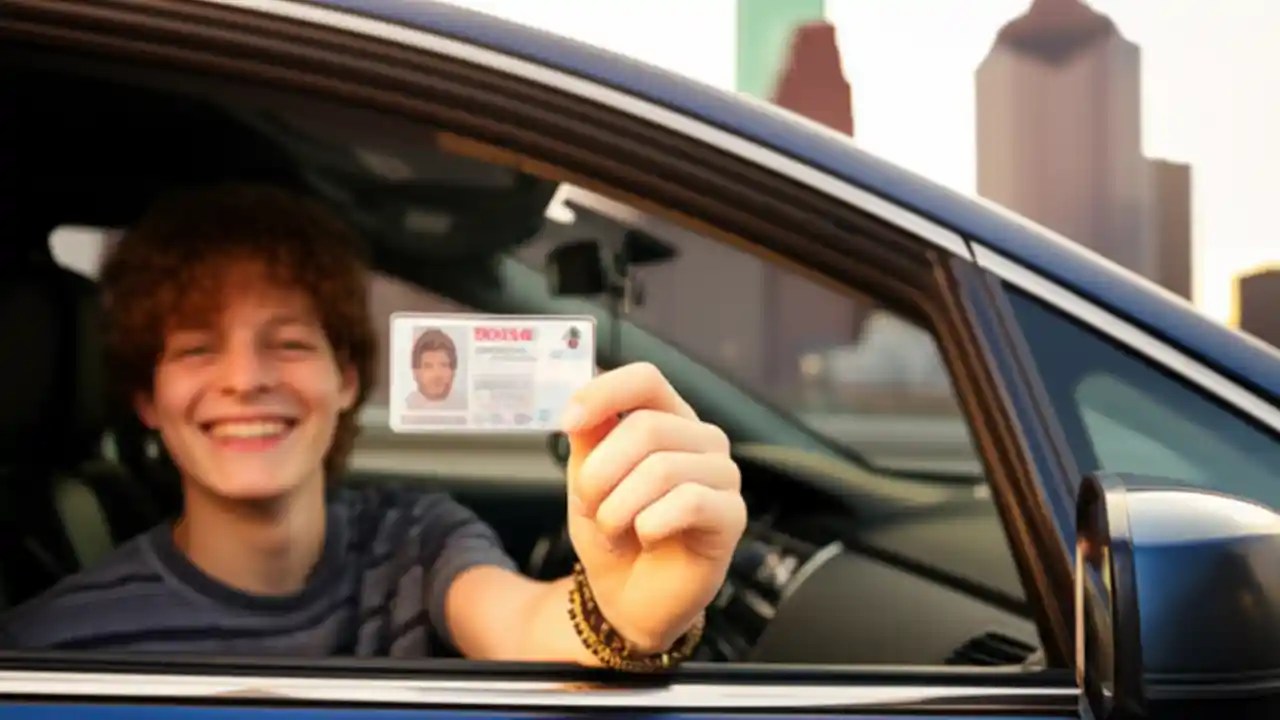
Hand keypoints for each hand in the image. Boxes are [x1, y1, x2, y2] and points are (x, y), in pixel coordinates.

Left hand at [561, 362, 746, 652]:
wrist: (625, 597)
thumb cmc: (613, 532)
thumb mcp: (586, 478)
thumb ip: (589, 437)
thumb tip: (583, 405)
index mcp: (668, 418)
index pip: (646, 380)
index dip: (604, 394)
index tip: (568, 423)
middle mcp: (701, 438)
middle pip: (645, 426)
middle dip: (601, 473)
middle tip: (591, 505)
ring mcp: (722, 474)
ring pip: (661, 468)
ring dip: (619, 506)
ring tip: (616, 529)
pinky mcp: (731, 514)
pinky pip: (688, 502)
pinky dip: (650, 524)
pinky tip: (647, 537)